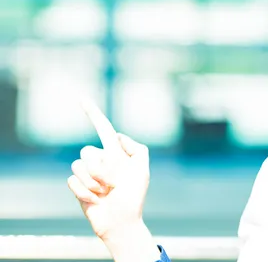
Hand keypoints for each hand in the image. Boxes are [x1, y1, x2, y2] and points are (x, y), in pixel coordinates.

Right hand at [67, 99, 149, 240]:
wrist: (121, 221)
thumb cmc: (133, 196)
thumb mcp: (142, 170)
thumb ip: (135, 149)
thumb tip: (116, 136)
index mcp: (116, 152)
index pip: (103, 128)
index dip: (93, 113)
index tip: (81, 98)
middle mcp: (100, 158)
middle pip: (89, 151)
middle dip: (101, 167)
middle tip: (113, 183)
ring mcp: (87, 172)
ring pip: (80, 165)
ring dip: (94, 181)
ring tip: (106, 192)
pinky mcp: (76, 185)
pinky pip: (72, 180)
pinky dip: (85, 191)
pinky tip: (95, 199)